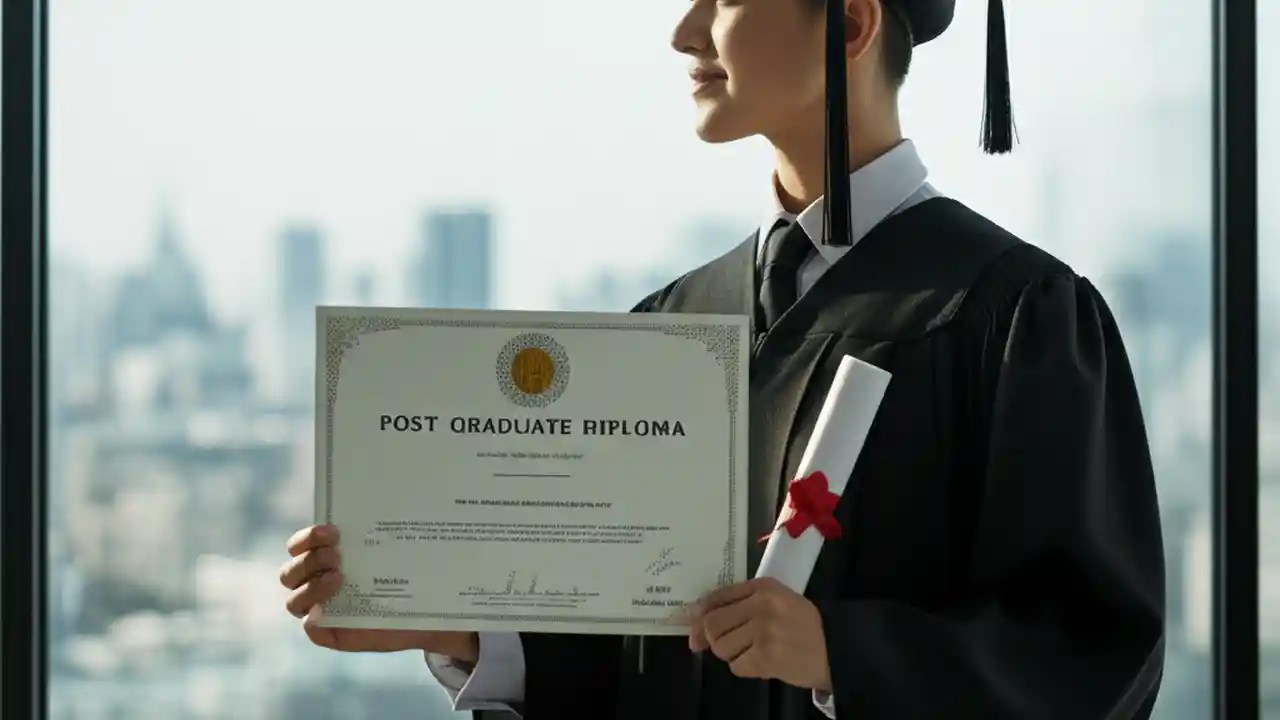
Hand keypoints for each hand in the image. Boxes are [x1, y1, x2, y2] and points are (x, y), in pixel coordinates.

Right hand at [280, 524, 478, 662]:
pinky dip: (314, 621)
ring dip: (312, 588)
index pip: (299, 545)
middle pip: (290, 572)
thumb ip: (394, 525)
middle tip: (337, 556)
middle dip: (310, 560)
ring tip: (339, 578)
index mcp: (327, 556)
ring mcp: (323, 609)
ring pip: (295, 601)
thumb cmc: (412, 570)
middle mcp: (317, 582)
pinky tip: (327, 611)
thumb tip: (411, 494)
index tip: (333, 531)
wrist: (432, 608)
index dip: (308, 537)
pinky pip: (313, 629)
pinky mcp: (334, 633)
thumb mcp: (405, 545)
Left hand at [688, 577, 831, 691]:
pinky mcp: (766, 657)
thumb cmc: (802, 624)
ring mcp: (763, 631)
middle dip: (714, 638)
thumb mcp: (777, 600)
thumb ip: (740, 602)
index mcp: (763, 587)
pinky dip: (745, 667)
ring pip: (721, 647)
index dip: (700, 616)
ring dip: (732, 654)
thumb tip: (695, 617)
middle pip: (712, 625)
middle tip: (731, 643)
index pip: (717, 597)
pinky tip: (762, 661)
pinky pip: (736, 666)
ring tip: (752, 651)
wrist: (834, 648)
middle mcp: (761, 605)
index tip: (696, 630)